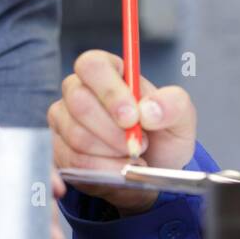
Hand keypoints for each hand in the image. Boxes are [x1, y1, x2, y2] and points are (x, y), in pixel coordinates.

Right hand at [48, 50, 196, 215]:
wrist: (151, 172)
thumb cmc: (161, 136)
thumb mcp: (181, 119)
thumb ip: (173, 105)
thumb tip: (148, 110)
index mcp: (108, 72)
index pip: (92, 66)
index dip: (110, 92)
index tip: (132, 117)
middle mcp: (78, 91)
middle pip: (79, 102)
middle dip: (113, 131)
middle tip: (138, 143)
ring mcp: (64, 121)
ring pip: (76, 137)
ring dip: (111, 154)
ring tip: (132, 156)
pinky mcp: (58, 150)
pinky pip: (73, 162)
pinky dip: (102, 171)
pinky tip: (118, 169)